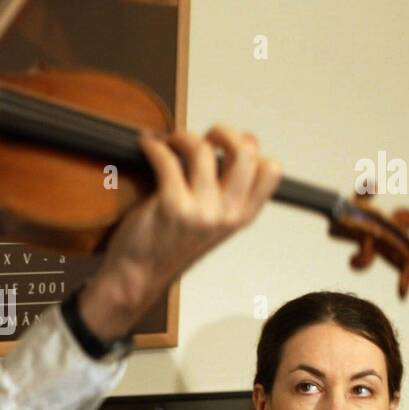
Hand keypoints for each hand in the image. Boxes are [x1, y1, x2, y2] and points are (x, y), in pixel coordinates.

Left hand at [80, 125, 281, 339]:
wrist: (136, 277)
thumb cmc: (168, 245)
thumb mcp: (212, 226)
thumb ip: (225, 194)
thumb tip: (226, 146)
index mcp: (242, 217)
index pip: (271, 170)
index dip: (250, 148)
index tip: (226, 147)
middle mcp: (227, 214)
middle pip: (246, 152)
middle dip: (223, 132)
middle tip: (202, 138)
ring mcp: (200, 211)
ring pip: (203, 150)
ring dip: (182, 137)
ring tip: (169, 142)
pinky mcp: (171, 206)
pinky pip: (167, 159)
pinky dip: (153, 146)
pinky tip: (146, 146)